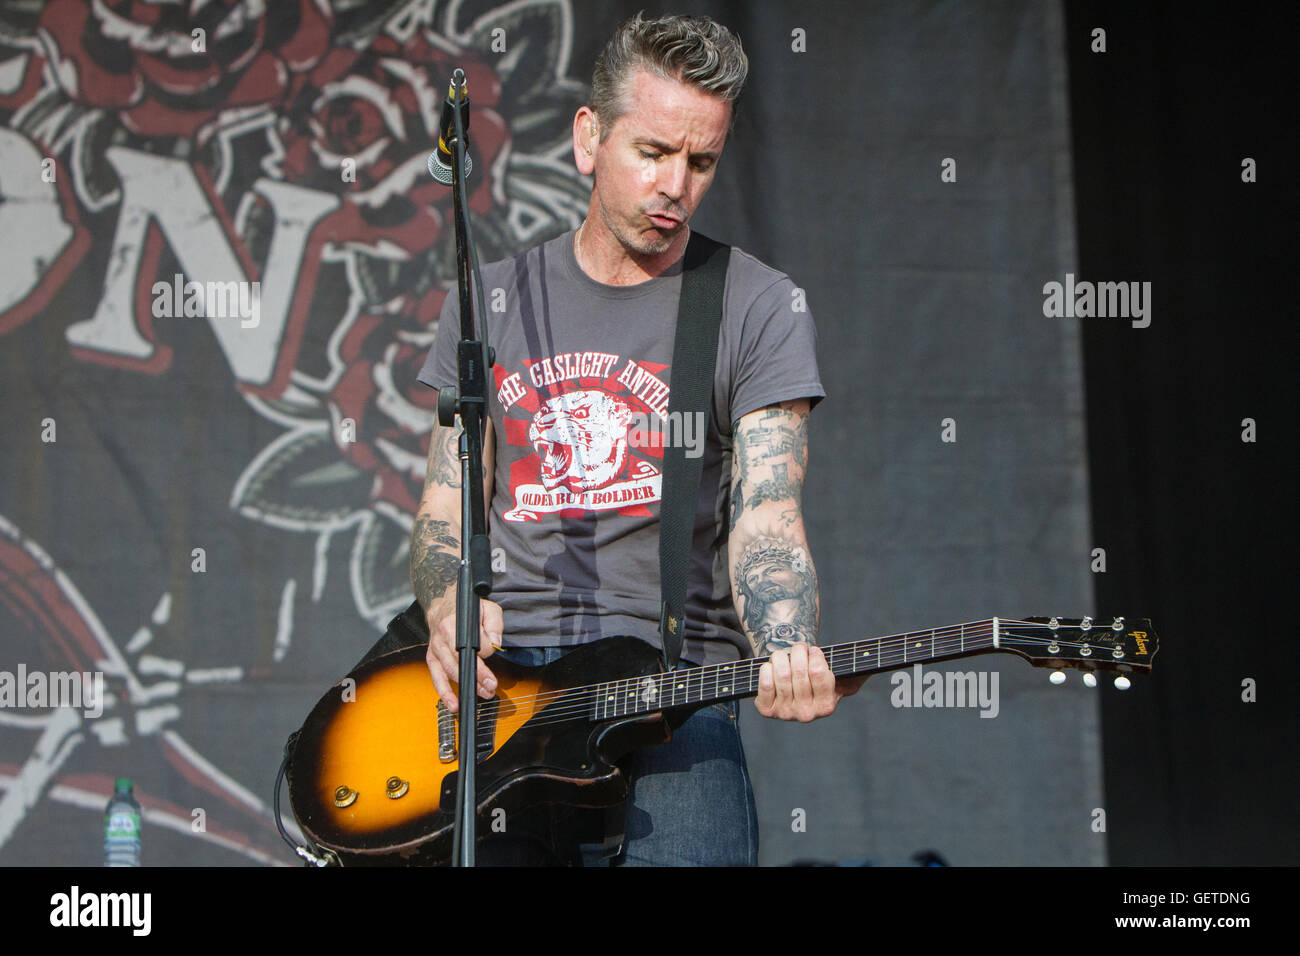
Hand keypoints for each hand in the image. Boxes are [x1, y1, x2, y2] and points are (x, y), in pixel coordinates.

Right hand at [424, 597, 504, 712]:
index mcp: (454, 623)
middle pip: (459, 660)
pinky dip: (444, 692)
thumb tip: (495, 643)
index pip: (472, 642)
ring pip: (449, 672)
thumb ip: (494, 623)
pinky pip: (437, 678)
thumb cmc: (466, 608)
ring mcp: (435, 649)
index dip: (485, 651)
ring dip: (465, 686)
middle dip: (477, 676)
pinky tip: (453, 703)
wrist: (444, 605)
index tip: (493, 654)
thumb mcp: (487, 607)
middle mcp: (441, 637)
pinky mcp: (432, 658)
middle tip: (491, 686)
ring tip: (482, 694)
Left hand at [755, 643, 867, 721]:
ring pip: (782, 674)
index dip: (815, 654)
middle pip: (799, 671)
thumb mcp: (842, 676)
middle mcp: (807, 714)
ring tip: (785, 655)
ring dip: (781, 656)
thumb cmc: (819, 677)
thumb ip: (858, 672)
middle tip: (799, 647)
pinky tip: (771, 667)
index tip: (814, 651)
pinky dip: (766, 668)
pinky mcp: (767, 710)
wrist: (793, 689)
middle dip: (798, 651)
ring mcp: (786, 714)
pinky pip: (764, 683)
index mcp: (827, 706)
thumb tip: (869, 663)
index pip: (819, 672)